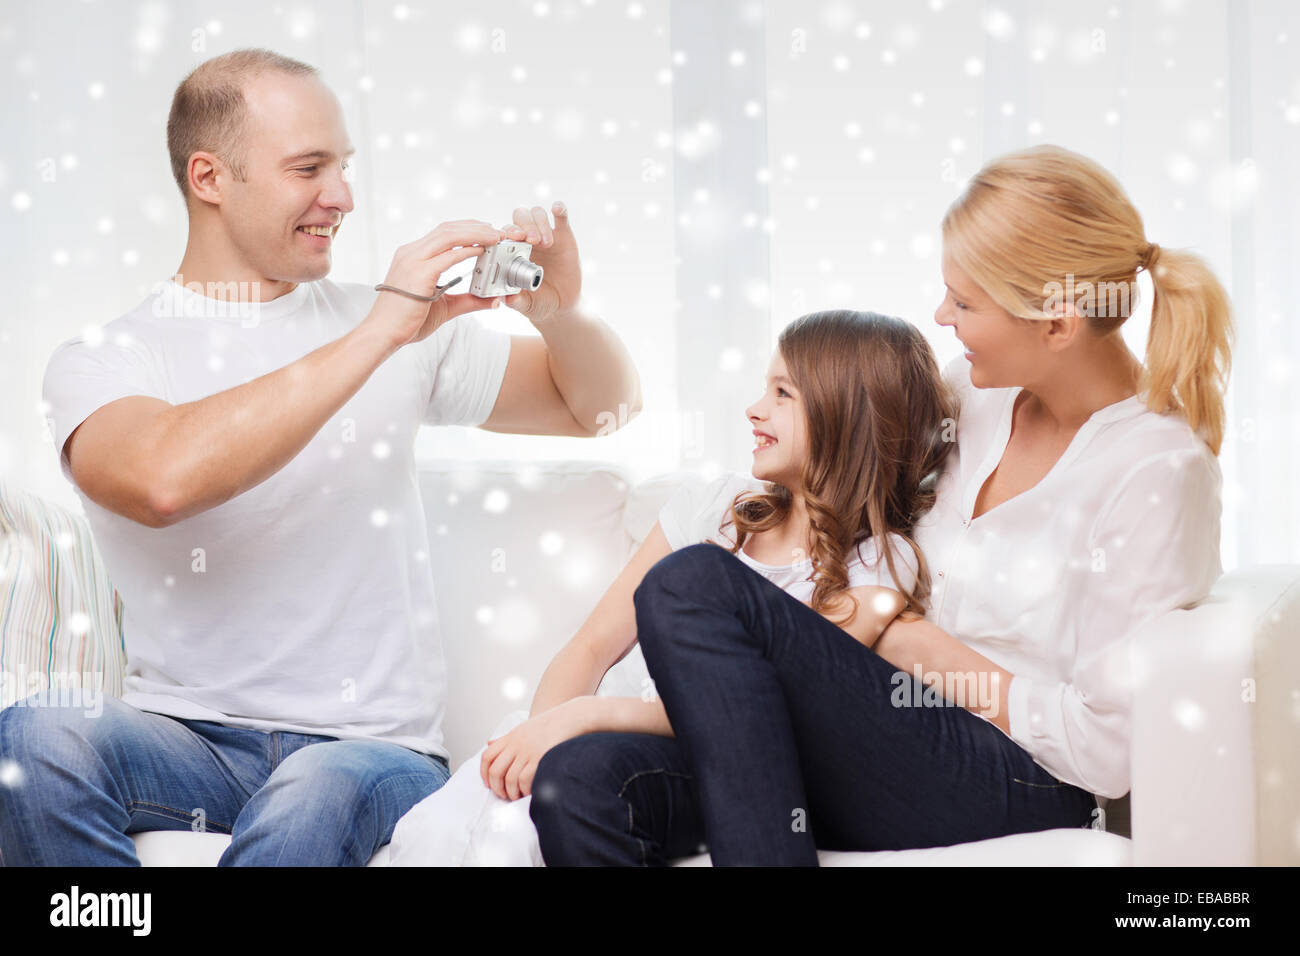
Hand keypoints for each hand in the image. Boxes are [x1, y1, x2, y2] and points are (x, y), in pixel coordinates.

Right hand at [369, 219, 510, 349]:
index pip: (443, 233)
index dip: (467, 229)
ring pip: (449, 236)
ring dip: (475, 234)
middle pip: (447, 229)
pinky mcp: (418, 273)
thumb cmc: (407, 321)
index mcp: (413, 256)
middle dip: (476, 227)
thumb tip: (494, 301)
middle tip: (497, 231)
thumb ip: (468, 301)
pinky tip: (482, 250)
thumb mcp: (444, 307)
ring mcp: (413, 261)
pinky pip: (448, 256)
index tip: (487, 232)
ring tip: (495, 236)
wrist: (383, 334)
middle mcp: (411, 253)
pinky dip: (467, 251)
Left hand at [480, 698, 588, 800]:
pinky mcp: (541, 758)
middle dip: (497, 788)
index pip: (487, 756)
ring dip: (512, 792)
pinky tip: (529, 791)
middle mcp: (517, 744)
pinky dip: (525, 789)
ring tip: (517, 796)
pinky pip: (525, 779)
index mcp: (511, 737)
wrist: (571, 716)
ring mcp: (528, 751)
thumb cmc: (550, 725)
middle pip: (495, 771)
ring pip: (510, 779)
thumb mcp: (523, 728)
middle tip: (504, 795)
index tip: (489, 784)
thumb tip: (490, 744)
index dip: (484, 773)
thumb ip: (506, 738)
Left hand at [495, 201, 580, 321]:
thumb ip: (516, 301)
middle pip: (520, 217)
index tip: (513, 240)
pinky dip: (559, 208)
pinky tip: (557, 210)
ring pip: (538, 213)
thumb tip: (506, 298)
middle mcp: (527, 239)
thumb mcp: (525, 304)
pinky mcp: (564, 235)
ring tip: (546, 243)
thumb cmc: (538, 302)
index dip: (507, 232)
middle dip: (524, 225)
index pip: (505, 232)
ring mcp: (545, 235)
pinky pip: (561, 216)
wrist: (561, 305)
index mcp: (511, 251)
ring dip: (539, 223)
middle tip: (530, 240)